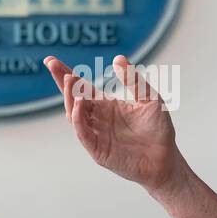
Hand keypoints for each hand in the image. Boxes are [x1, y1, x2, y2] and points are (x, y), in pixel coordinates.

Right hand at [42, 54, 183, 193]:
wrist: (166, 158)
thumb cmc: (158, 129)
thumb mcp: (149, 98)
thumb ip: (134, 80)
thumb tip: (118, 58)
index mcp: (105, 105)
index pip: (81, 87)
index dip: (66, 75)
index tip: (50, 61)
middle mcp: (97, 119)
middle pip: (73, 99)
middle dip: (63, 83)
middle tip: (54, 66)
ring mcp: (96, 135)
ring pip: (74, 115)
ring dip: (70, 98)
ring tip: (70, 81)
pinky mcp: (98, 150)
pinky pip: (84, 134)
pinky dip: (79, 119)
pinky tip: (80, 104)